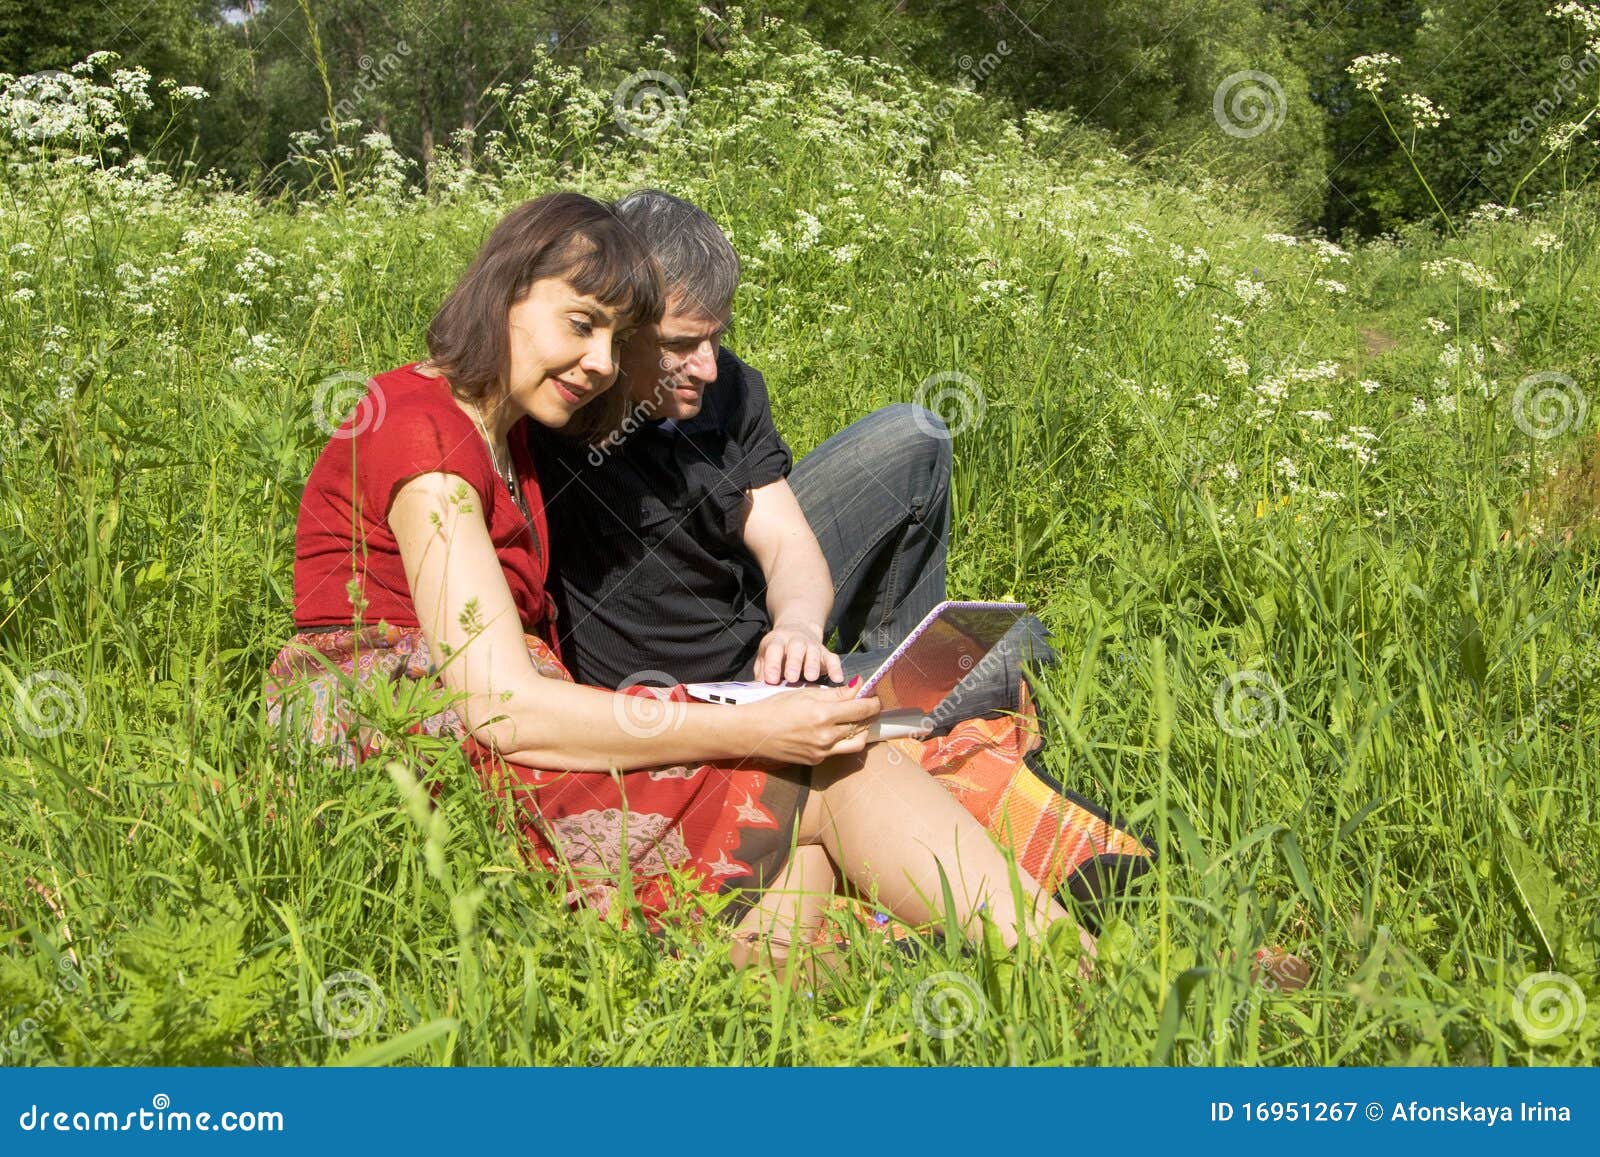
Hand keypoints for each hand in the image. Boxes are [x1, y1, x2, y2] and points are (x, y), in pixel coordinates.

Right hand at [741, 685, 880, 765]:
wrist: (752, 733)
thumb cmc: (775, 707)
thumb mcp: (805, 693)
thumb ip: (835, 693)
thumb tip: (858, 687)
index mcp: (823, 715)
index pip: (862, 708)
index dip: (873, 700)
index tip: (874, 694)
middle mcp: (826, 737)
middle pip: (863, 725)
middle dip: (870, 713)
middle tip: (869, 703)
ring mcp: (822, 752)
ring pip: (857, 742)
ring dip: (862, 730)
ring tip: (857, 718)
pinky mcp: (817, 761)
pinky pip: (839, 750)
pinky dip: (844, 739)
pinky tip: (837, 729)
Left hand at [755, 620, 843, 684]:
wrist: (797, 628)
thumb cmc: (777, 650)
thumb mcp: (765, 656)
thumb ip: (762, 671)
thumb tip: (758, 688)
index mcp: (777, 640)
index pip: (774, 650)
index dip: (772, 664)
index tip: (771, 679)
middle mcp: (795, 641)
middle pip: (795, 649)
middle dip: (794, 663)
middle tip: (792, 678)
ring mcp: (812, 646)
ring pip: (813, 652)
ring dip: (813, 665)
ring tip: (811, 678)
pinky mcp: (826, 652)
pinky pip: (832, 659)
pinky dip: (835, 668)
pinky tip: (837, 678)